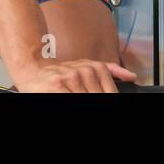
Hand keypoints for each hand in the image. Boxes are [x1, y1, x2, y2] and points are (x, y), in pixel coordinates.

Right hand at [14, 58, 136, 92]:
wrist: (32, 68)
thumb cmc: (59, 72)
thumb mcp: (86, 65)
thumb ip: (110, 70)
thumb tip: (132, 76)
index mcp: (96, 68)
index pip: (111, 93)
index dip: (109, 98)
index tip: (99, 95)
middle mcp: (86, 72)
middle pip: (99, 97)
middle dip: (94, 99)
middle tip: (81, 93)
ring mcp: (71, 79)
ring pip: (88, 98)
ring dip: (82, 97)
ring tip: (71, 92)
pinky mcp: (58, 86)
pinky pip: (74, 98)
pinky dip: (73, 98)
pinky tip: (67, 94)